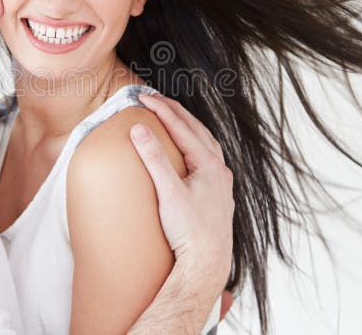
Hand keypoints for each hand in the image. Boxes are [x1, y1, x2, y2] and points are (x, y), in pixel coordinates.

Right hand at [131, 94, 233, 301]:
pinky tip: (188, 153)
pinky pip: (208, 159)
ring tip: (170, 118)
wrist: (207, 264)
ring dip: (187, 127)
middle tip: (153, 99)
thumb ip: (154, 159)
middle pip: (196, 130)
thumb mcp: (168, 192)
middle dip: (174, 112)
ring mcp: (221, 182)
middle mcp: (220, 169)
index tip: (142, 97)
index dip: (161, 110)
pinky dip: (195, 145)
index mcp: (209, 163)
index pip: (181, 127)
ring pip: (206, 143)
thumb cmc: (189, 231)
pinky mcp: (219, 195)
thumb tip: (139, 129)